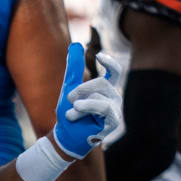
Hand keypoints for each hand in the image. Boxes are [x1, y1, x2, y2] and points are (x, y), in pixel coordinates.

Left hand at [52, 43, 123, 158]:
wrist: (65, 135)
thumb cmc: (69, 111)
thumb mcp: (69, 86)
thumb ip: (74, 68)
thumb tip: (75, 45)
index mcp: (105, 88)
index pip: (115, 71)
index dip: (110, 62)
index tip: (99, 55)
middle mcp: (113, 98)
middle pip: (102, 83)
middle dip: (81, 90)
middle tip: (69, 100)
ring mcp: (115, 110)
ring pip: (99, 97)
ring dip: (80, 105)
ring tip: (71, 113)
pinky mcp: (113, 122)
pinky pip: (103, 108)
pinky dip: (87, 109)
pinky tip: (76, 114)